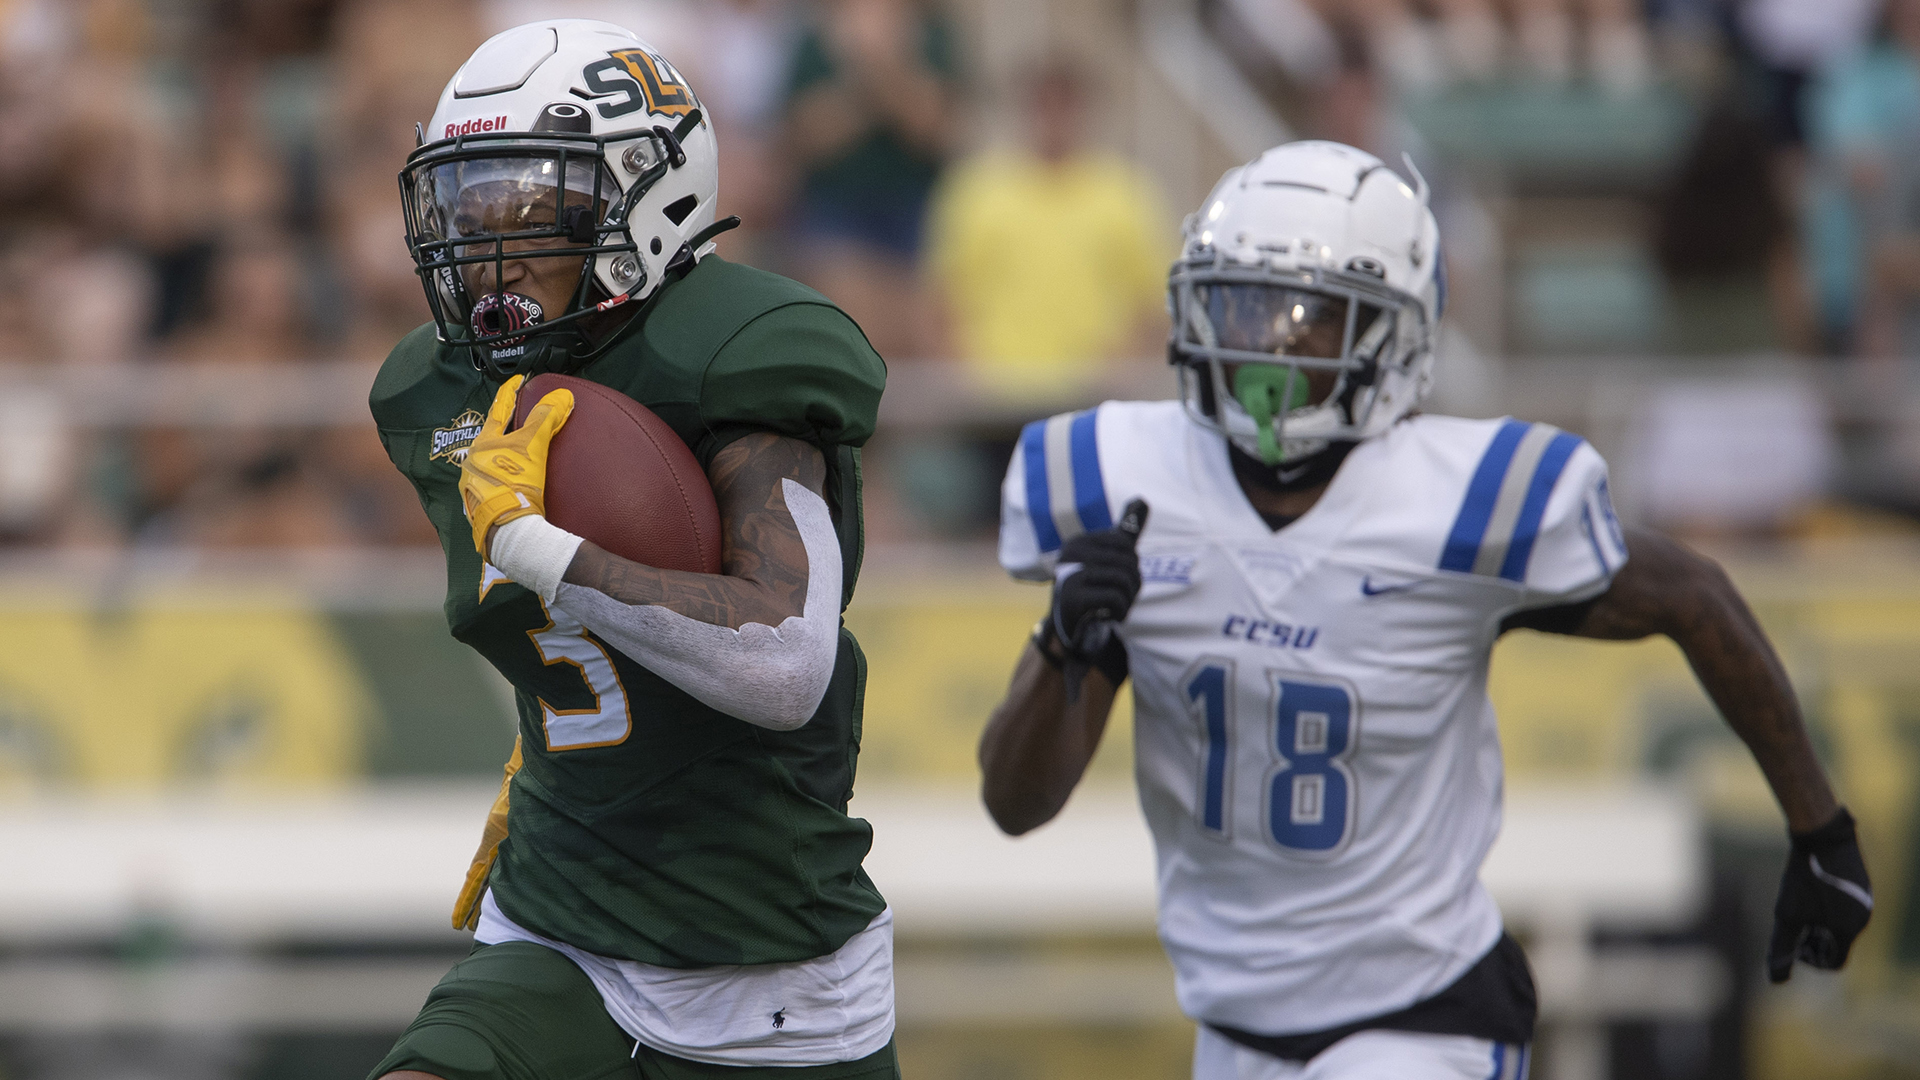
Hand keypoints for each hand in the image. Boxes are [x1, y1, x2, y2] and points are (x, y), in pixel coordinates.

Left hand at [458, 375, 573, 558]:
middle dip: (504, 426)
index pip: (498, 410)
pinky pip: (492, 483)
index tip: (519, 380)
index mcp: (483, 444)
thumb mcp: (532, 447)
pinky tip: (510, 482)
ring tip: (516, 451)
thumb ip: (545, 419)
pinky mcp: (481, 506)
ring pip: (488, 461)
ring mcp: (473, 486)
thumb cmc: (515, 483)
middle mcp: (472, 463)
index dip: (510, 392)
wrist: (507, 529)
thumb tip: (563, 396)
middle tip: (517, 416)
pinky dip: (503, 477)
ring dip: (502, 454)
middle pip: (490, 437)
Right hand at [1049, 499, 1149, 659]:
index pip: (1125, 544)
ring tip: (1115, 606)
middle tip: (1119, 597)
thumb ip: (1124, 533)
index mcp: (1079, 541)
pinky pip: (1116, 598)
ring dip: (1128, 599)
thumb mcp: (1106, 558)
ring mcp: (1069, 575)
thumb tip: (1142, 500)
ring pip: (1124, 580)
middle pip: (1128, 562)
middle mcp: (1071, 553)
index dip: (1131, 565)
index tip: (1117, 579)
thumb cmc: (1091, 589)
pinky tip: (1110, 616)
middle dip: (1132, 584)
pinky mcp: (1073, 597)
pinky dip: (1121, 611)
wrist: (1068, 627)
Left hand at [1768, 807, 1872, 982]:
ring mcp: (1865, 900)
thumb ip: (1782, 947)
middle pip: (1837, 944)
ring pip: (1840, 924)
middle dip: (1814, 940)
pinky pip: (1844, 905)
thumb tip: (1777, 980)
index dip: (1812, 960)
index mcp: (1850, 930)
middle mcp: (1863, 918)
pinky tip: (1809, 887)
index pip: (1835, 963)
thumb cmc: (1804, 876)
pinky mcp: (1860, 884)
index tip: (1795, 942)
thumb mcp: (1787, 914)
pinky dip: (1826, 905)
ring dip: (1819, 922)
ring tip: (1801, 902)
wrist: (1822, 833)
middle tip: (1795, 921)